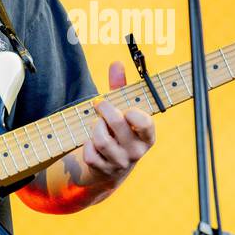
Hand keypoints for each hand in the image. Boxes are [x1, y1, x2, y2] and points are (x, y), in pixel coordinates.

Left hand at [81, 61, 156, 188]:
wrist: (110, 169)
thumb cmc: (118, 132)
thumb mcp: (123, 112)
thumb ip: (120, 88)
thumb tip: (117, 64)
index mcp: (147, 137)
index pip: (146, 123)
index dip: (133, 113)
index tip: (125, 108)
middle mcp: (136, 152)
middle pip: (117, 124)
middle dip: (104, 109)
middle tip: (99, 104)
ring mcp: (119, 163)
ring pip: (101, 139)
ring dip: (94, 127)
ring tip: (96, 124)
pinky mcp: (103, 170)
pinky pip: (90, 154)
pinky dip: (86, 144)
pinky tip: (90, 141)